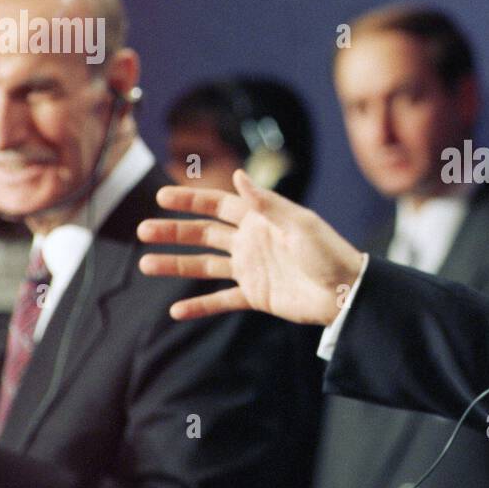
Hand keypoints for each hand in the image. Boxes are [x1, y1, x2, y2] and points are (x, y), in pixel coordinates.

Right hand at [137, 169, 364, 325]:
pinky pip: (222, 300)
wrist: (346, 292)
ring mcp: (251, 269)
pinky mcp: (256, 295)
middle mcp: (251, 241)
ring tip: (145, 265)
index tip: (162, 197)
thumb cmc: (329, 253)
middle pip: (204, 233)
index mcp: (261, 219)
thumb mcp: (299, 224)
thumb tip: (238, 175)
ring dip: (176, 265)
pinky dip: (200, 306)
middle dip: (173, 231)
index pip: (218, 204)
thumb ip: (266, 203)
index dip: (191, 200)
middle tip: (142, 230)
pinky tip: (175, 311)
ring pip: (205, 265)